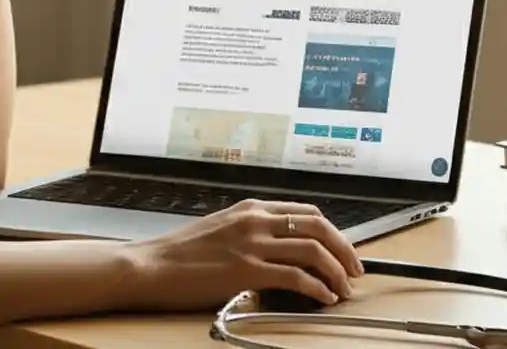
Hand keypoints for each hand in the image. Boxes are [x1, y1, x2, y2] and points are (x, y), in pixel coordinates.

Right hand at [123, 199, 364, 310]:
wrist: (150, 266)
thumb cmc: (179, 253)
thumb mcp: (220, 228)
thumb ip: (249, 232)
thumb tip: (276, 247)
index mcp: (251, 208)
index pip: (306, 212)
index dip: (332, 232)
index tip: (342, 250)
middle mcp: (255, 220)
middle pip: (318, 226)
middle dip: (344, 249)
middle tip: (355, 270)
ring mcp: (252, 244)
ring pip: (313, 250)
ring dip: (336, 271)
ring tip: (344, 288)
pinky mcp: (246, 270)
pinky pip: (295, 277)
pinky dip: (317, 288)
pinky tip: (323, 298)